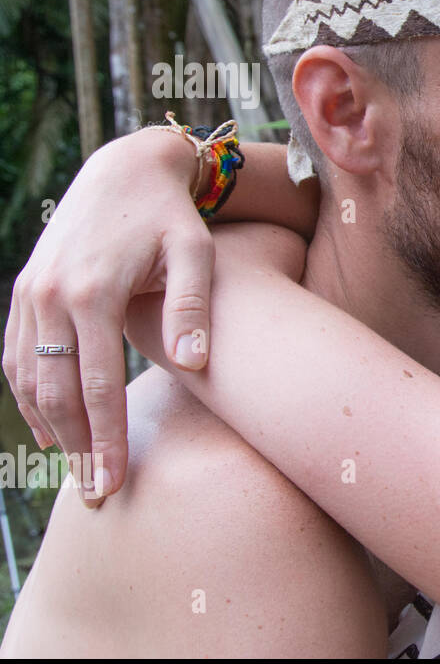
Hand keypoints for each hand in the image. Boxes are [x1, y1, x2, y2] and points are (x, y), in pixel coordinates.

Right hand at [3, 128, 214, 504]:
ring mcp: (30, 293)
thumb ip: (193, 310)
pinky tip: (49, 425)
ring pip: (29, 379)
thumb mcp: (196, 254)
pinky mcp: (24, 290)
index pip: (96, 388)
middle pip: (57, 394)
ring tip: (74, 469)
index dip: (105, 441)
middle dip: (76, 449)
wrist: (126, 169)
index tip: (113, 484)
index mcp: (92, 294)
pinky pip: (15, 354)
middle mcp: (50, 297)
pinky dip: (27, 393)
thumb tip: (196, 367)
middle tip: (96, 495)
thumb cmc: (172, 216)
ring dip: (48, 428)